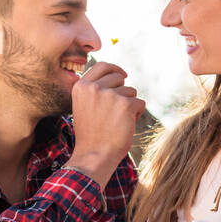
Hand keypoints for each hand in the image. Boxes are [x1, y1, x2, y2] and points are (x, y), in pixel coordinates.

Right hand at [67, 62, 145, 183]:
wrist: (94, 155)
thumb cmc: (90, 134)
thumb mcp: (83, 106)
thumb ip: (93, 90)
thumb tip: (115, 74)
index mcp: (81, 86)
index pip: (102, 66)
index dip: (115, 69)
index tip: (123, 76)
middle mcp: (94, 88)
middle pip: (119, 77)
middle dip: (122, 91)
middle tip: (115, 112)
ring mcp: (110, 95)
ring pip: (131, 91)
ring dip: (129, 105)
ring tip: (117, 122)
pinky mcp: (126, 105)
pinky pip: (140, 103)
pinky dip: (137, 114)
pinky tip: (125, 126)